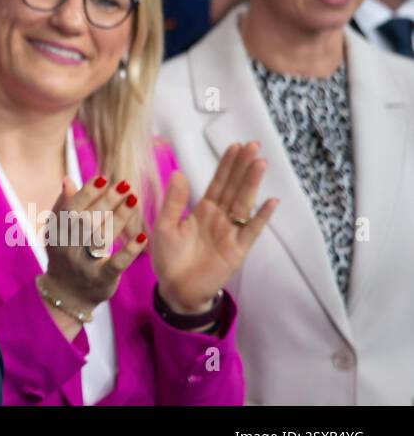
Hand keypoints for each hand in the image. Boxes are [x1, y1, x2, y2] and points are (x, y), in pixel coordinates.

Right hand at [42, 174, 148, 318]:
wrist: (66, 295)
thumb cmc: (64, 255)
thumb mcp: (58, 232)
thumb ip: (64, 207)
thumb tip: (68, 180)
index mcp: (57, 234)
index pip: (71, 210)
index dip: (87, 194)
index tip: (103, 179)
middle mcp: (67, 248)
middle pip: (87, 221)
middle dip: (106, 201)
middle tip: (125, 185)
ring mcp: (83, 264)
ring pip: (102, 238)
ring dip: (119, 217)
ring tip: (134, 199)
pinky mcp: (101, 279)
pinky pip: (116, 264)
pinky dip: (129, 250)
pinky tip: (142, 236)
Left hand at [150, 143, 277, 313]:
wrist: (176, 290)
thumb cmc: (169, 259)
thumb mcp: (165, 226)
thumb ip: (174, 201)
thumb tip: (178, 172)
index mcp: (202, 211)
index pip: (217, 183)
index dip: (227, 165)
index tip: (236, 146)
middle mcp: (219, 218)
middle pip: (234, 188)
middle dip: (243, 167)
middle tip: (254, 145)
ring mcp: (230, 233)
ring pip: (244, 203)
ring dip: (252, 184)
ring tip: (260, 163)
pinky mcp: (237, 250)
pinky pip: (251, 231)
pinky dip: (261, 217)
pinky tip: (271, 201)